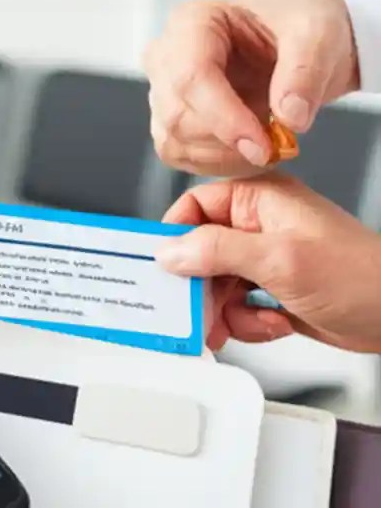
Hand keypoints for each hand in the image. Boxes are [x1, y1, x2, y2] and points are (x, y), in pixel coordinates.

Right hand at [143, 0, 358, 175]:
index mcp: (192, 21)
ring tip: (268, 143)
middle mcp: (166, 54)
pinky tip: (249, 151)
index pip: (191, 76)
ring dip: (224, 156)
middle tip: (277, 145)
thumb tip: (290, 118)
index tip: (262, 147)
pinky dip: (217, 164)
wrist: (301, 42)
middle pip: (177, 114)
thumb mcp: (318, 34)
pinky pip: (178, 154)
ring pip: (174, 139)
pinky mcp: (169, 118)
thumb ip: (305, 73)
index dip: (223, 118)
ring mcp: (163, 88)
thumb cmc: (300, 25)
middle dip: (228, 141)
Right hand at [156, 173, 380, 352]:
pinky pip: (235, 305)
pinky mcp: (272, 289)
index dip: (175, 236)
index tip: (162, 266)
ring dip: (225, 310)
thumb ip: (217, 251)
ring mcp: (266, 258)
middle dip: (201, 287)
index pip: (195, 206)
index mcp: (260, 200)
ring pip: (214, 284)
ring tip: (245, 323)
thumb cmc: (362, 278)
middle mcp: (258, 226)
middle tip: (200, 310)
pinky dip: (246, 321)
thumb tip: (169, 251)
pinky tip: (273, 323)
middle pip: (199, 252)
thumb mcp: (280, 259)